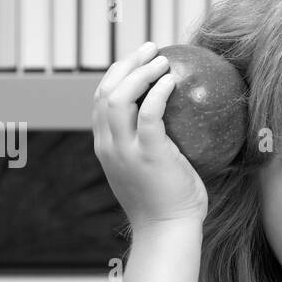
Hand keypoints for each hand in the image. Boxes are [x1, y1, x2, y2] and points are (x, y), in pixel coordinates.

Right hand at [92, 41, 209, 227]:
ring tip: (162, 59)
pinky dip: (158, 92)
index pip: (100, 102)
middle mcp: (109, 146)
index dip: (115, 75)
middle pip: (105, 92)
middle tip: (150, 49)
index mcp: (106, 148)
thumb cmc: (169, 205)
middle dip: (125, 64)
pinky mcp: (148, 154)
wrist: (168, 232)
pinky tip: (172, 80)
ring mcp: (125, 150)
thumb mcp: (151, 172)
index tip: (137, 61)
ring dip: (140, 72)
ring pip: (119, 97)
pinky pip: (149, 113)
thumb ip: (154, 147)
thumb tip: (181, 123)